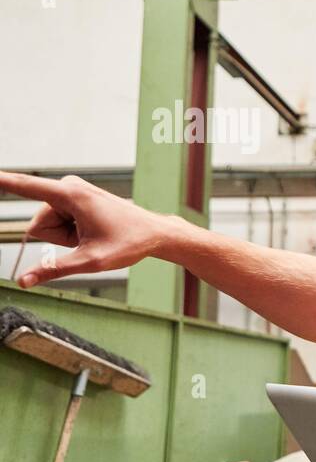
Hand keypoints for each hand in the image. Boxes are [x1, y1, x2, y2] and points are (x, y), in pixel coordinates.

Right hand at [0, 172, 174, 286]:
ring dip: (67, 237)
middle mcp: (68, 187)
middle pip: (39, 225)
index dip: (2, 181)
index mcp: (70, 195)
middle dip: (59, 239)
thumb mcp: (90, 262)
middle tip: (89, 240)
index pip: (24, 186)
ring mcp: (71, 191)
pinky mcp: (74, 197)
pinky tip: (93, 230)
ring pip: (48, 226)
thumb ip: (54, 269)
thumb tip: (23, 281)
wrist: (154, 234)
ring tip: (93, 235)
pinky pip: (58, 222)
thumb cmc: (128, 244)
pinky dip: (72, 233)